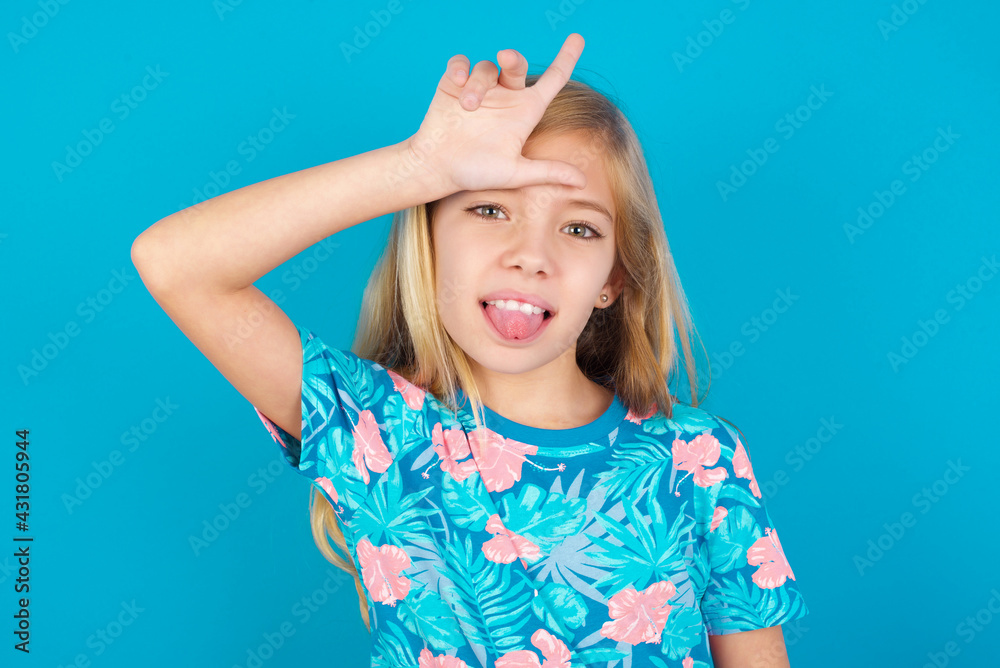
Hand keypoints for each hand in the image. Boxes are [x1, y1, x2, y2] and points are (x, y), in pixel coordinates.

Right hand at [405, 33, 587, 198]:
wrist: (437, 168)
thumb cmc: (476, 172)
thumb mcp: (515, 173)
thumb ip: (547, 172)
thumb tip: (583, 182)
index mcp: (524, 111)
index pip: (552, 80)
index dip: (566, 58)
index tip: (577, 38)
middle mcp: (506, 96)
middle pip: (516, 65)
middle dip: (513, 58)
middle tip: (505, 58)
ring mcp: (481, 88)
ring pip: (486, 68)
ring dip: (478, 83)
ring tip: (468, 106)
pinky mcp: (454, 84)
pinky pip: (461, 63)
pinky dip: (460, 67)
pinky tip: (457, 80)